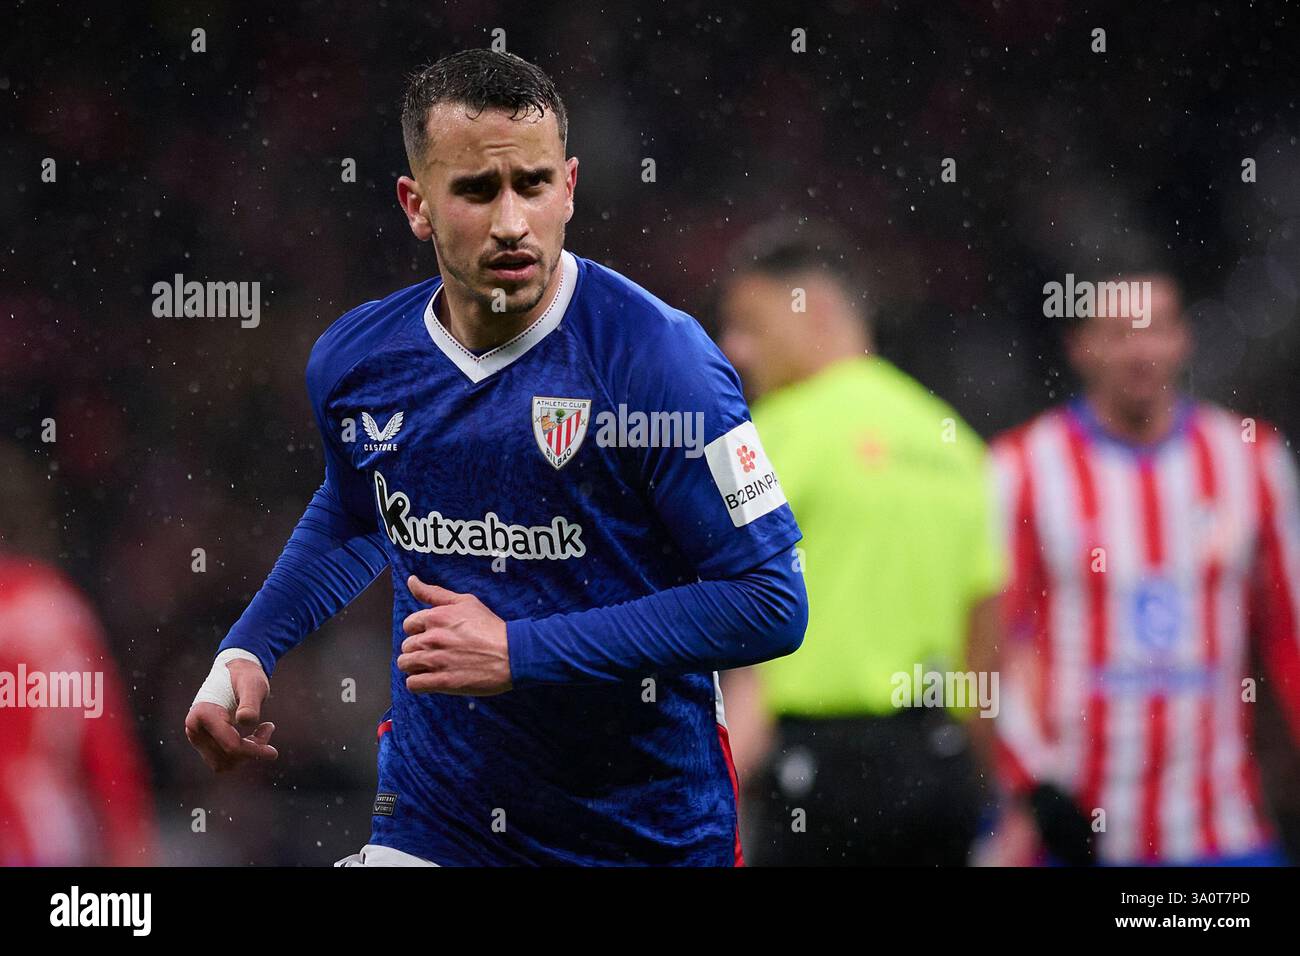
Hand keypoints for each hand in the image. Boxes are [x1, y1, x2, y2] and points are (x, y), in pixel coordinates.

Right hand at [184, 659, 278, 771]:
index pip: (230, 745)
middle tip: (268, 728)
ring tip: (262, 731)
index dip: (254, 751)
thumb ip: (250, 702)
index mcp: (202, 714)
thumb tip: (245, 721)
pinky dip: (241, 754)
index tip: (274, 752)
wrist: (235, 672)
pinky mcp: (204, 742)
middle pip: (226, 757)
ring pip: (224, 763)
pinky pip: (223, 760)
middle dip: (251, 750)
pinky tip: (254, 736)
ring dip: (246, 754)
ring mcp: (197, 737)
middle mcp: (194, 728)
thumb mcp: (253, 685)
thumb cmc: (246, 676)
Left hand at [398, 575, 512, 695]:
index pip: (408, 625)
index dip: (419, 631)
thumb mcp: (465, 602)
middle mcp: (431, 638)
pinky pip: (412, 684)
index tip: (432, 636)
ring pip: (405, 664)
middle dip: (417, 649)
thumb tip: (411, 580)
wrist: (511, 654)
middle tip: (436, 652)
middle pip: (406, 646)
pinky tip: (431, 679)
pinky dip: (418, 683)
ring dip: (415, 666)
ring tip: (431, 667)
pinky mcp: (441, 681)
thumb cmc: (491, 627)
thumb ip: (434, 592)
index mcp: (435, 617)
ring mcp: (435, 661)